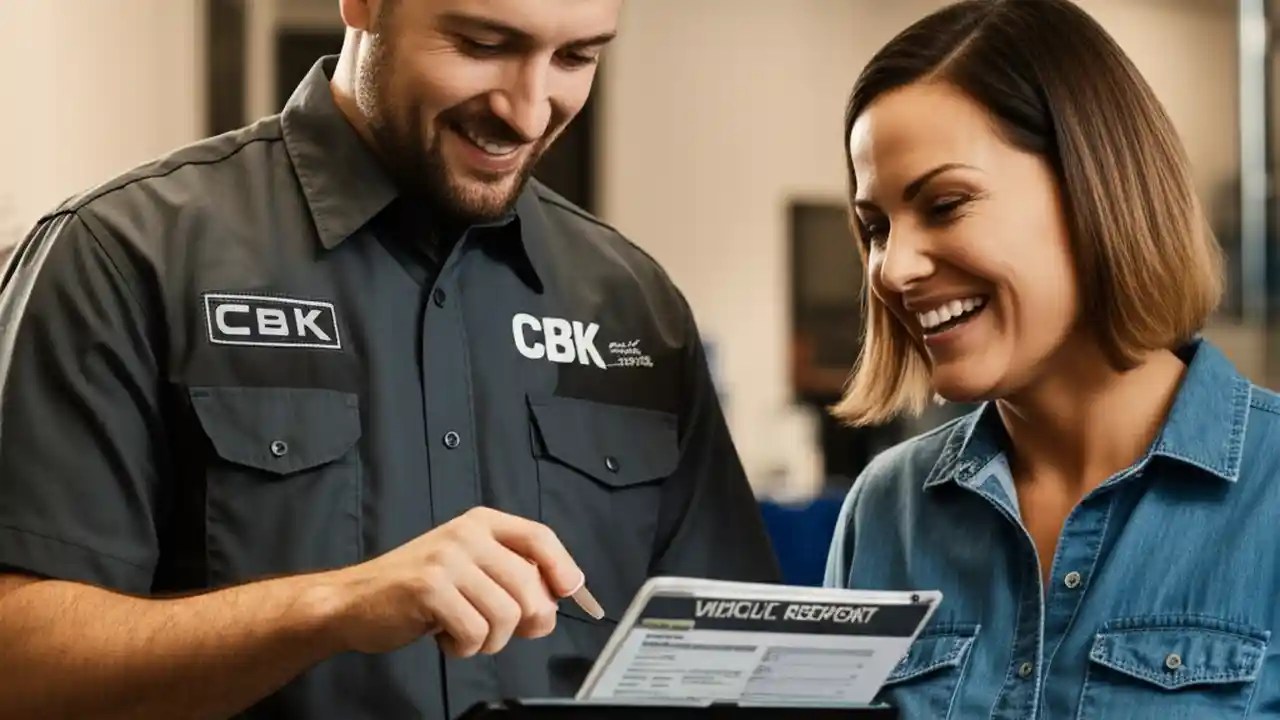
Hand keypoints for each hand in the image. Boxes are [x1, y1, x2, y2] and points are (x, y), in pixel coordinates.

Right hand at [331, 507, 583, 657]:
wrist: (352, 601)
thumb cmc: (413, 590)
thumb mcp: (468, 570)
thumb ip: (510, 578)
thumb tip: (553, 605)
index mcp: (481, 524)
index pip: (540, 537)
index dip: (564, 567)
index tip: (571, 592)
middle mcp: (466, 535)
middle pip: (530, 584)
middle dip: (526, 621)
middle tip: (498, 630)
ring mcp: (448, 559)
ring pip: (507, 614)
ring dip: (491, 639)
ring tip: (464, 631)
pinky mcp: (430, 588)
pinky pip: (476, 632)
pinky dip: (465, 647)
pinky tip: (444, 637)